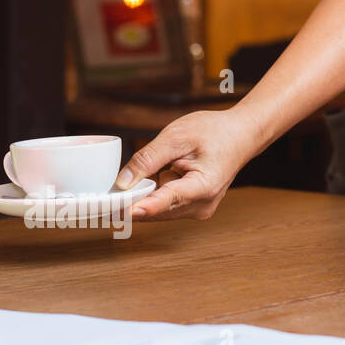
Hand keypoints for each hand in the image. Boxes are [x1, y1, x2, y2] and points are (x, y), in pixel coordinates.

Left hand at [116, 108, 262, 220]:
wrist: (241, 136)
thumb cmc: (214, 132)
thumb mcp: (176, 137)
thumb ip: (148, 159)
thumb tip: (122, 182)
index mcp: (203, 186)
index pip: (168, 200)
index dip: (143, 207)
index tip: (123, 212)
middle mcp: (202, 205)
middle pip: (157, 210)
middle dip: (133, 201)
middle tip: (103, 198)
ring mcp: (198, 210)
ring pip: (158, 210)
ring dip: (143, 197)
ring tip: (134, 181)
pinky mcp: (192, 208)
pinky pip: (164, 206)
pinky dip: (152, 196)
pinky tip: (150, 181)